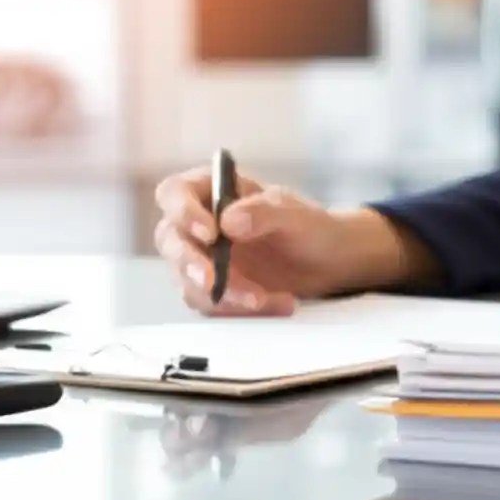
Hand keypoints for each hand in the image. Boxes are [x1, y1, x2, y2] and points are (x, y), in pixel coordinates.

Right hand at [153, 166, 410, 316]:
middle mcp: (198, 224)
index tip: (210, 233)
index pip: (174, 193)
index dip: (183, 212)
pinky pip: (210, 304)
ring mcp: (202, 258)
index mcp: (211, 190)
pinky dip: (239, 309)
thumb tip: (229, 221)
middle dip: (193, 264)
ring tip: (268, 298)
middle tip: (216, 281)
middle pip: (170, 241)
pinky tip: (274, 303)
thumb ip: (264, 212)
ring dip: (224, 295)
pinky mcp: (212, 289)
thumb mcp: (294, 215)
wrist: (328, 262)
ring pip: (188, 280)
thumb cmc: (309, 227)